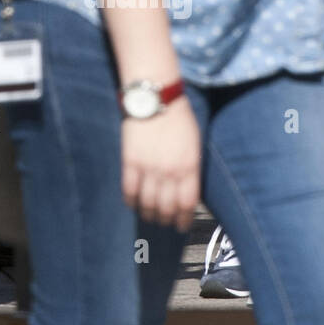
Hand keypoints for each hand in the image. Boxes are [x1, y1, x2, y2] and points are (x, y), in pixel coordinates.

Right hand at [121, 97, 199, 231]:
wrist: (155, 98)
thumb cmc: (178, 118)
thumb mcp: (194, 144)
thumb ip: (191, 168)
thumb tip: (186, 189)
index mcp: (189, 167)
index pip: (187, 204)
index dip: (183, 219)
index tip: (180, 226)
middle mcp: (170, 172)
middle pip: (167, 207)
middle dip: (165, 219)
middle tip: (163, 222)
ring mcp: (149, 167)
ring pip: (148, 202)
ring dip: (148, 213)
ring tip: (148, 215)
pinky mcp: (130, 161)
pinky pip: (129, 189)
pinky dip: (130, 200)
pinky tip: (132, 203)